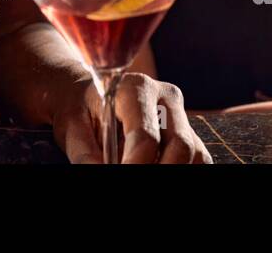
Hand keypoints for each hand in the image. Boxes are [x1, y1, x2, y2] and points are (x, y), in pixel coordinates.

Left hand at [50, 72, 211, 163]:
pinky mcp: (188, 130)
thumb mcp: (73, 130)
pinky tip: (155, 166)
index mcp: (134, 87)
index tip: (120, 176)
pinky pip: (198, 157)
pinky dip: (181, 168)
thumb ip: (86, 155)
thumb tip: (101, 172)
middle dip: (160, 171)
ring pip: (196, 153)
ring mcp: (180, 112)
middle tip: (136, 183)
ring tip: (142, 168)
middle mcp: (164, 96)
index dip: (135, 166)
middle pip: (180, 145)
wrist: (88, 97)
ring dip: (174, 169)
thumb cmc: (80, 112)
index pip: (146, 136)